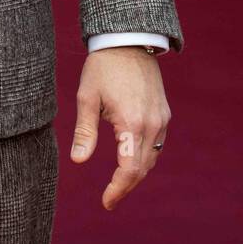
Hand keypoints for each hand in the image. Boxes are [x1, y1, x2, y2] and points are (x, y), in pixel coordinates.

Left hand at [71, 47, 170, 209]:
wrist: (128, 41)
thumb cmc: (103, 68)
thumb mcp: (87, 97)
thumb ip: (85, 131)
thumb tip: (78, 161)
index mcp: (132, 123)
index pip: (129, 170)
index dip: (118, 190)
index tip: (106, 202)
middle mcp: (152, 125)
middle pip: (142, 169)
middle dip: (125, 186)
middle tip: (109, 197)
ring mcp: (162, 119)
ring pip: (151, 158)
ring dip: (136, 173)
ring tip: (117, 182)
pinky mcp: (164, 113)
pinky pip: (157, 144)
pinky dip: (144, 157)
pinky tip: (131, 158)